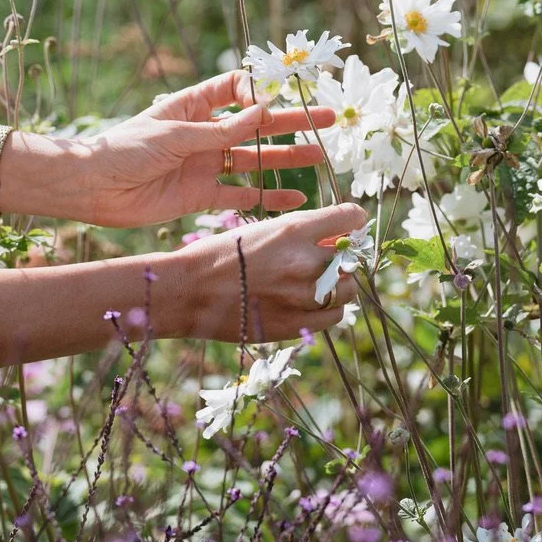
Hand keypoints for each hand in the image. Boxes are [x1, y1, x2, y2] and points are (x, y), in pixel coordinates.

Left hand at [80, 70, 334, 226]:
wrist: (93, 188)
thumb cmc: (126, 149)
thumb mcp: (176, 134)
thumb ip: (222, 130)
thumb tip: (264, 112)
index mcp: (194, 106)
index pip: (235, 89)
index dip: (256, 93)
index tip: (266, 104)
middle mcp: (204, 133)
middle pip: (256, 125)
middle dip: (291, 122)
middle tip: (327, 120)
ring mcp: (205, 165)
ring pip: (255, 159)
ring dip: (286, 159)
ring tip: (321, 157)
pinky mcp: (201, 195)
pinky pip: (241, 196)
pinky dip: (267, 198)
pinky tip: (295, 199)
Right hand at [175, 202, 367, 341]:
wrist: (188, 291)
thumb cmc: (219, 254)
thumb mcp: (260, 228)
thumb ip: (299, 232)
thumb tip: (333, 237)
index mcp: (293, 229)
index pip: (350, 217)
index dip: (353, 220)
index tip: (350, 225)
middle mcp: (303, 261)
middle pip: (351, 257)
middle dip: (343, 257)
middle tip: (329, 259)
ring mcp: (301, 296)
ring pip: (348, 289)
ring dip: (339, 284)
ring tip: (319, 283)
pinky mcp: (295, 324)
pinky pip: (333, 316)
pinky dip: (328, 308)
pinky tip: (311, 303)